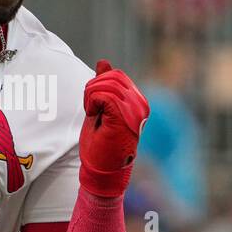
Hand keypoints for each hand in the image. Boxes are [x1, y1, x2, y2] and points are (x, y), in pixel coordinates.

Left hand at [78, 59, 149, 198]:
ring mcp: (134, 110)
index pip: (115, 75)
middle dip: (93, 88)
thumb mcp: (99, 108)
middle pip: (112, 75)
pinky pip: (102, 94)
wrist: (102, 170)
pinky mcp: (124, 116)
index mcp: (137, 101)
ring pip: (106, 83)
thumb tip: (103, 62)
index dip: (98, 85)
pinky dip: (92, 102)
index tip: (95, 106)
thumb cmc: (101, 143)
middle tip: (91, 110)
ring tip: (93, 114)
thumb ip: (103, 85)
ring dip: (91, 96)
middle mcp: (140, 104)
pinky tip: (94, 116)